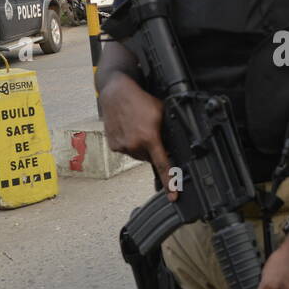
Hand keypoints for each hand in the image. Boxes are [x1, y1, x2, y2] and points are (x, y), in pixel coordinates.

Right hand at [98, 72, 173, 196]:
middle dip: (153, 150)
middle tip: (150, 133)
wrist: (116, 93)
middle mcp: (134, 145)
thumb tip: (174, 146)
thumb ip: (168, 131)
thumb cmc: (140, 100)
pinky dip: (130, 144)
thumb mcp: (162, 113)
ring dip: (141, 147)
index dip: (169, 182)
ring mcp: (122, 147)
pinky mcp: (113, 145)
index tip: (173, 195)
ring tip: (138, 128)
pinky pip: (127, 151)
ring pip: (138, 155)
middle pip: (150, 158)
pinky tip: (129, 130)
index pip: (163, 165)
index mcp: (149, 138)